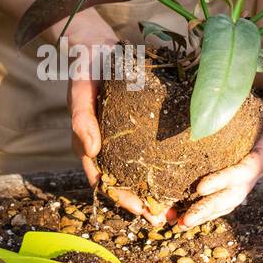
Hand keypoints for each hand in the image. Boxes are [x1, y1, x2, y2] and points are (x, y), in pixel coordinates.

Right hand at [64, 15, 169, 225]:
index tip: (143, 213)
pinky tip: (183, 171)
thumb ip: (81, 118)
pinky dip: (161, 165)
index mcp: (88, 144)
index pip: (104, 180)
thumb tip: (92, 151)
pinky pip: (146, 151)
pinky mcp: (134, 127)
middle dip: (144, 202)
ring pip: (136, 171)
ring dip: (154, 188)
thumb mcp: (79, 89)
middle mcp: (105, 145)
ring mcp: (120, 137)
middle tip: (167, 218)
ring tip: (178, 203)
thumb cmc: (84, 68)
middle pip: (123, 182)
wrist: (95, 44)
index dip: (122, 199)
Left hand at [176, 75, 262, 228]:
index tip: (199, 187)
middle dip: (211, 207)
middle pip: (237, 193)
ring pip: (228, 199)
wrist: (262, 90)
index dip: (226, 180)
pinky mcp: (233, 171)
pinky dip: (201, 205)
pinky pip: (220, 194)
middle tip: (185, 220)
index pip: (248, 168)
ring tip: (178, 222)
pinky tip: (178, 212)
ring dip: (204, 213)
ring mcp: (247, 172)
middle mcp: (260, 164)